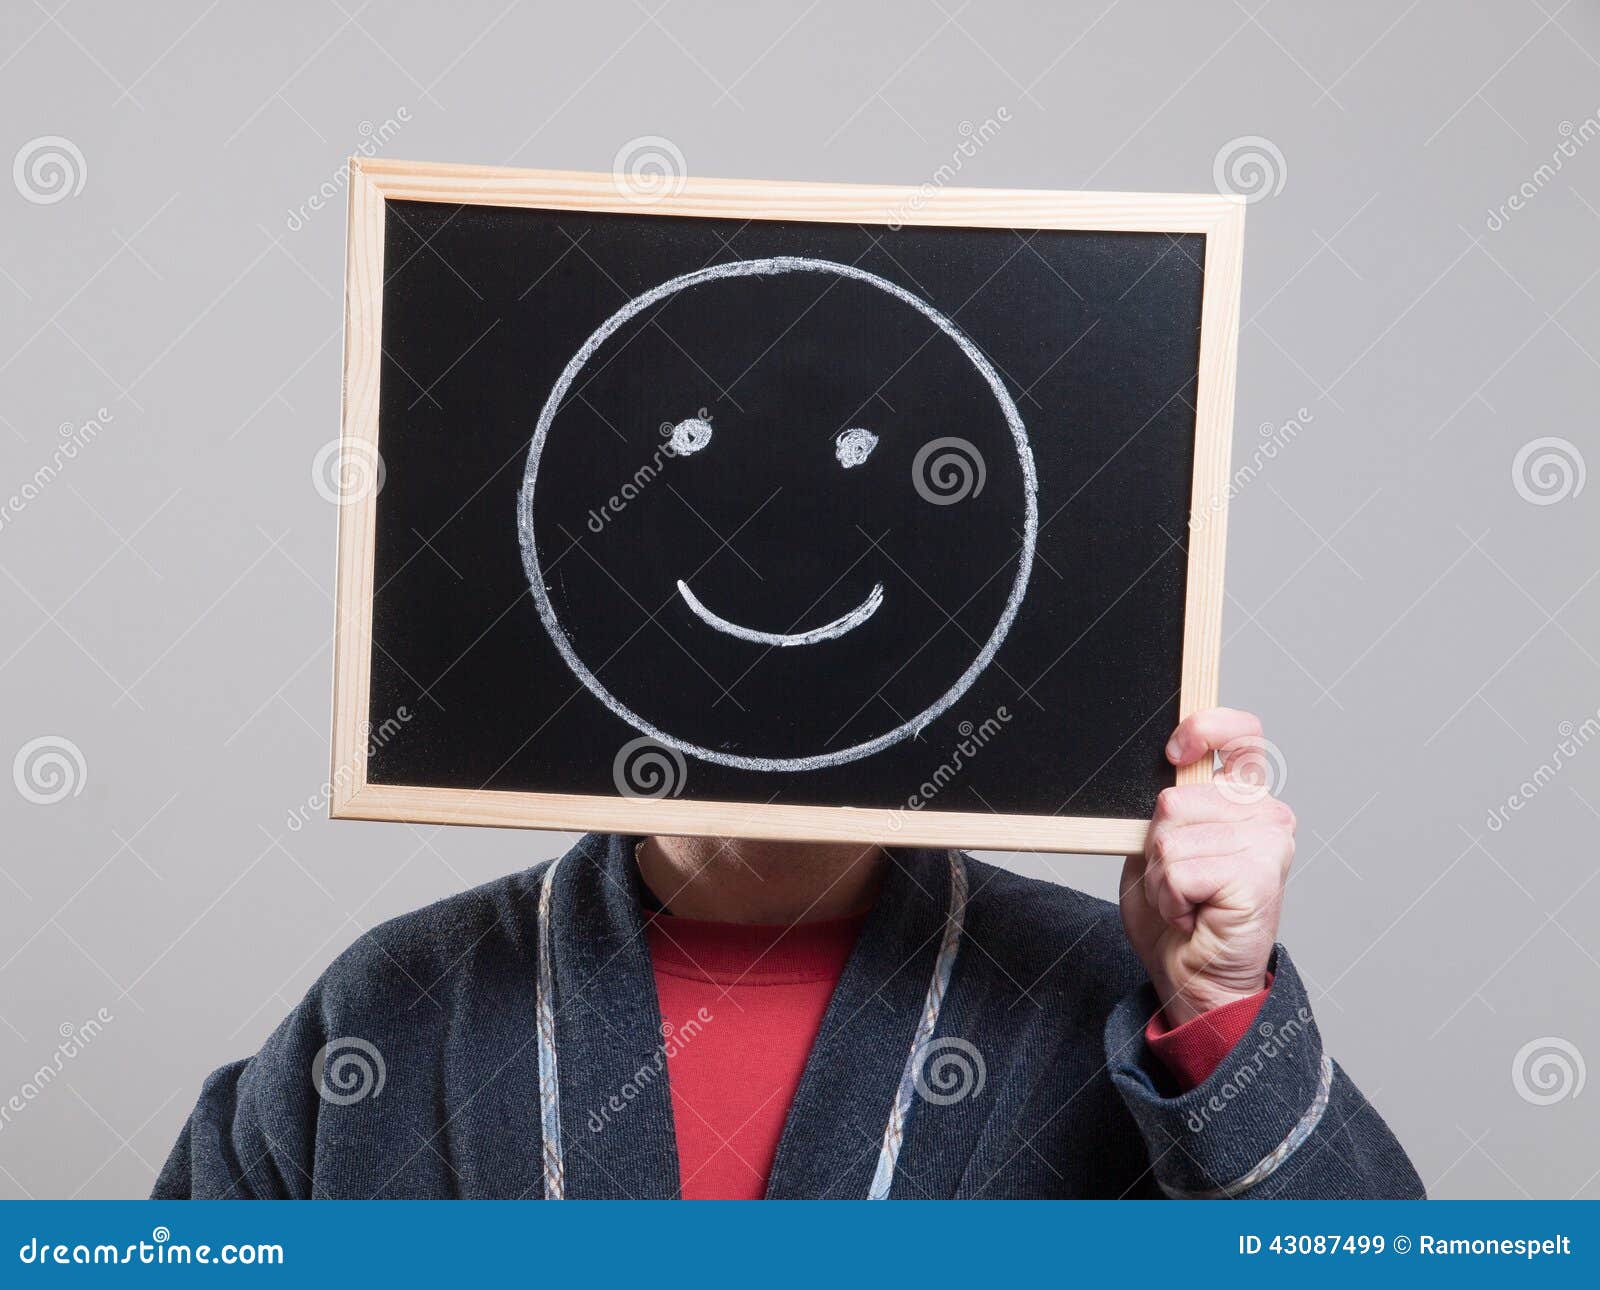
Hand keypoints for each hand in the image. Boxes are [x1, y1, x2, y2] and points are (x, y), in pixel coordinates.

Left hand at [1119, 708, 1294, 1026]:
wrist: (1193, 979)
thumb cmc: (1177, 914)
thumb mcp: (1158, 848)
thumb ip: (1166, 810)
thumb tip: (1162, 778)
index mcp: (1243, 800)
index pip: (1242, 735)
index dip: (1206, 729)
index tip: (1176, 750)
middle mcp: (1266, 816)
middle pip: (1173, 796)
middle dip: (1155, 844)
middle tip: (1178, 881)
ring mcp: (1268, 843)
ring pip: (1169, 836)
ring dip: (1160, 877)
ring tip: (1185, 901)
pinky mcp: (1258, 875)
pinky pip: (1177, 869)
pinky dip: (1169, 897)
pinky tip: (1193, 915)